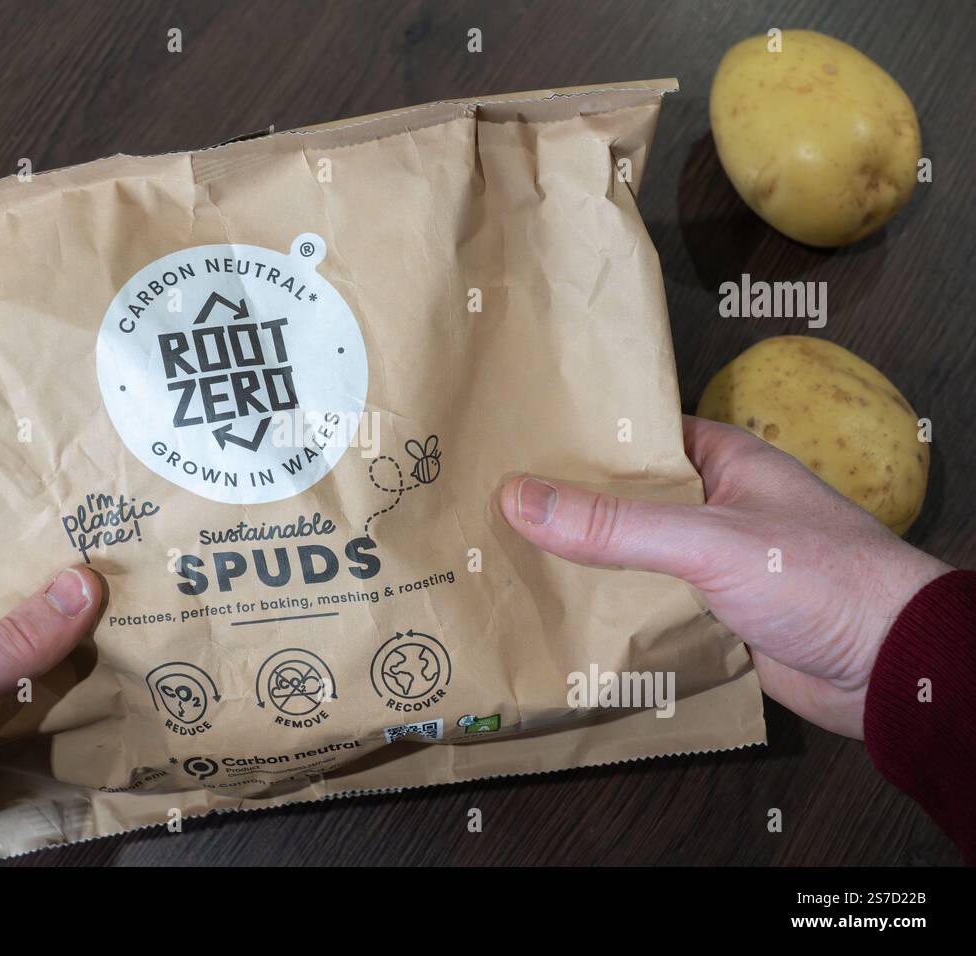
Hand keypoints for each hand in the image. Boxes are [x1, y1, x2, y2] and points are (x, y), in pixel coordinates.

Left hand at [0, 566, 101, 865]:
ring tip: (123, 667)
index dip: (28, 583)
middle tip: (123, 617)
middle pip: (8, 651)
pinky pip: (27, 751)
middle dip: (61, 639)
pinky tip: (95, 732)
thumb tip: (71, 590)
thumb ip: (0, 650)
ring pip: (24, 702)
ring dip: (68, 693)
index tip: (87, 569)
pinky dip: (61, 744)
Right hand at [498, 415, 948, 738]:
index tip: (508, 447)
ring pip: (631, 558)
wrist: (891, 669)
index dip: (576, 442)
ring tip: (502, 561)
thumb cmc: (820, 578)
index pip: (633, 438)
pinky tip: (555, 616)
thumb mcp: (709, 541)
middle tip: (486, 509)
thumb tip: (519, 498)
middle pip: (624, 502)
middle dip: (566, 511)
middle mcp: (713, 506)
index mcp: (722, 460)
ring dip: (583, 566)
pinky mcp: (712, 616)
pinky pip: (647, 606)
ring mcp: (711, 563)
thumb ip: (616, 526)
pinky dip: (609, 611)